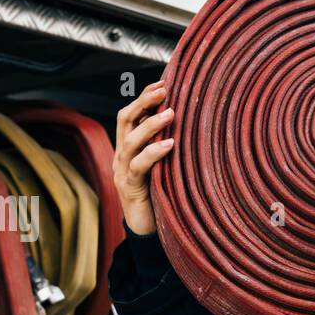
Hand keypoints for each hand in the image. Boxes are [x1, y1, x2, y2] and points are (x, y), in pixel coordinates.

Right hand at [112, 79, 173, 233]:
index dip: (143, 96)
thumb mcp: (165, 167)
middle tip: (164, 89)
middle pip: (125, 119)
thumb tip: (192, 125)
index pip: (131, 114)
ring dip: (151, 124)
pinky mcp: (131, 189)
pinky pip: (139, 166)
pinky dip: (153, 153)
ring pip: (130, 140)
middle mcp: (122, 157)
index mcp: (128, 148)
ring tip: (171, 112)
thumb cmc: (160, 197)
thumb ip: (168, 147)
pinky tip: (170, 145)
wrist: (146, 232)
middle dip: (143, 101)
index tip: (163, 81)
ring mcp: (123, 172)